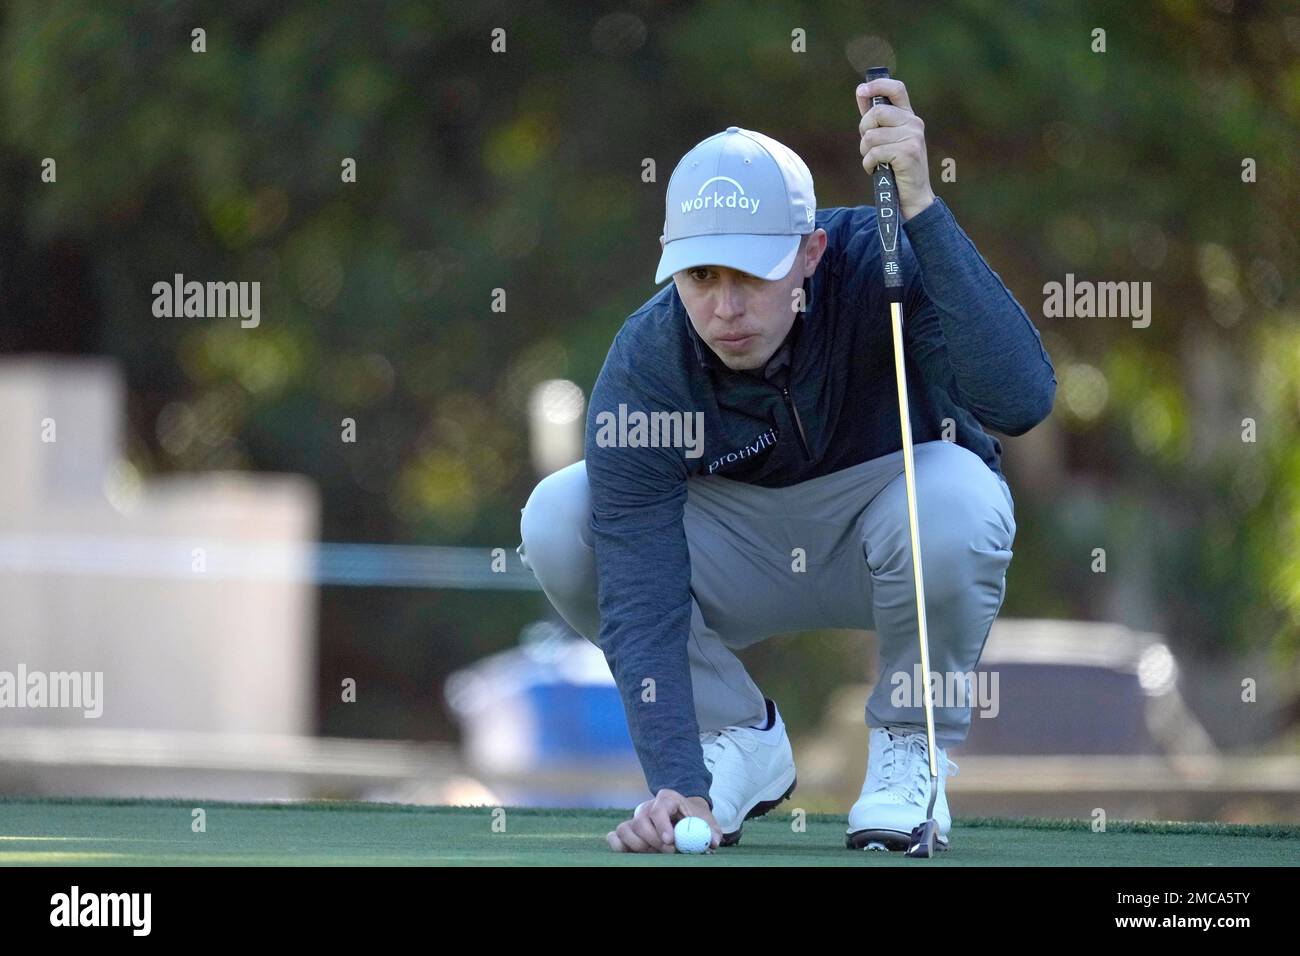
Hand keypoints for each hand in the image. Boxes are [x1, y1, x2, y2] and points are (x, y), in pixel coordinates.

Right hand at [605, 789, 721, 852]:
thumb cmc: (695, 819)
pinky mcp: (628, 830)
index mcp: (667, 798)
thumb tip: (713, 842)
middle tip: (669, 851)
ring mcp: (636, 818)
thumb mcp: (706, 822)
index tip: (670, 841)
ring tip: (656, 852)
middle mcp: (647, 806)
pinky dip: (618, 845)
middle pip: (641, 821)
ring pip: (626, 829)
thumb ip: (711, 831)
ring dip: (639, 845)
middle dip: (653, 840)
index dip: (662, 825)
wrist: (685, 817)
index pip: (658, 809)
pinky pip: (615, 836)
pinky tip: (632, 852)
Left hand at [855, 76, 935, 221]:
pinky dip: (869, 165)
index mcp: (909, 117)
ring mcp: (912, 137)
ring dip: (866, 153)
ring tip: (876, 162)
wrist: (913, 197)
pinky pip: (874, 153)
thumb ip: (875, 118)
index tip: (861, 90)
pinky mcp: (907, 152)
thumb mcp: (887, 139)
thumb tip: (861, 91)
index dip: (878, 85)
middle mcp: (914, 123)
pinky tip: (877, 170)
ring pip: (870, 136)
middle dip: (864, 131)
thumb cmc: (896, 169)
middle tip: (870, 147)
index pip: (896, 88)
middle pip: (875, 113)